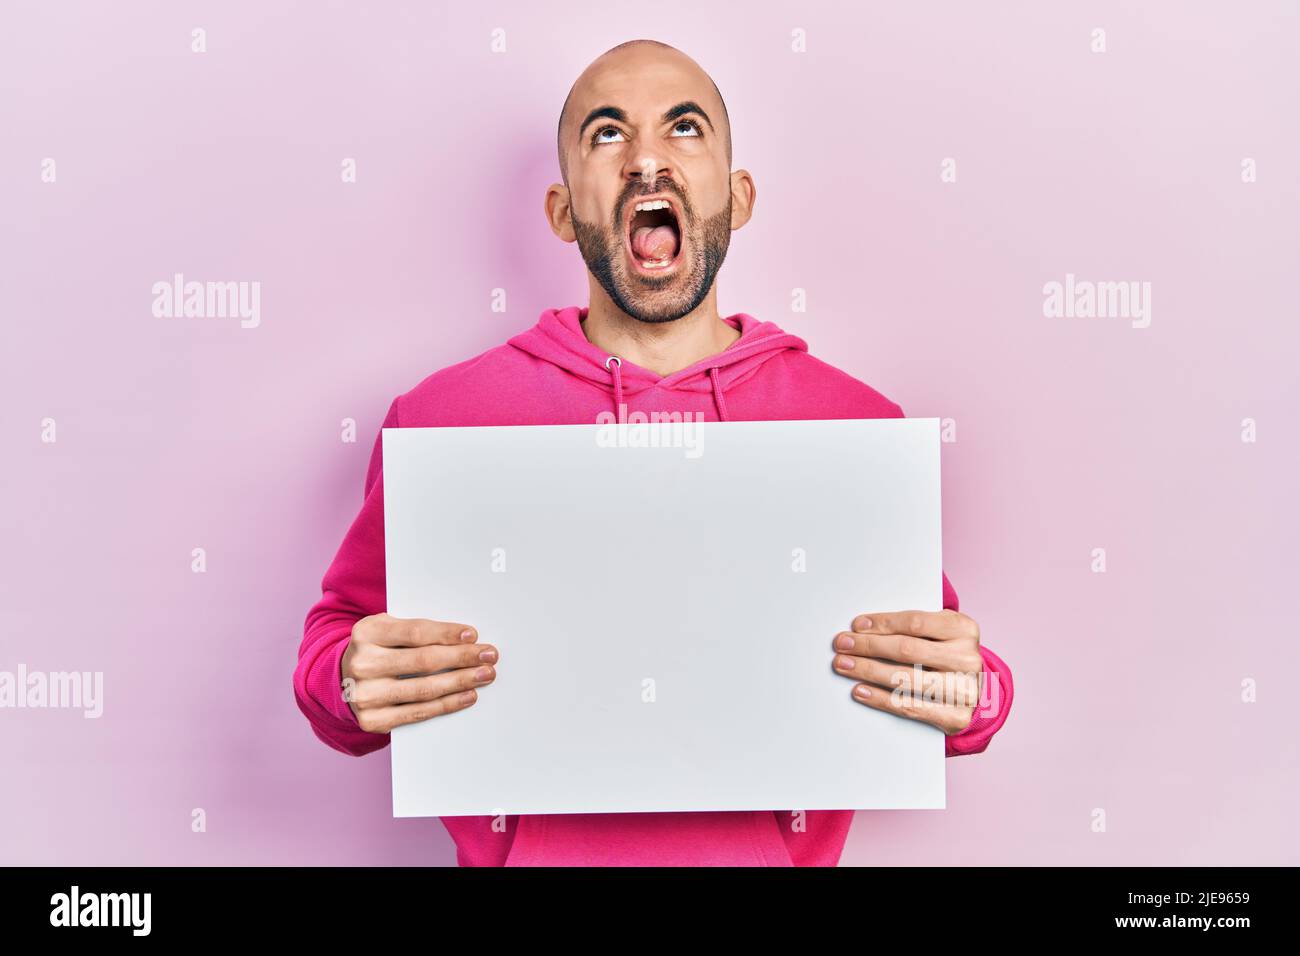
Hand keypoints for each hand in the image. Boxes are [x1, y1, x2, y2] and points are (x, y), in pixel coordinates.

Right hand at [340, 613, 497, 733]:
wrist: (343, 681)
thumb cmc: (377, 649)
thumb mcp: (387, 629)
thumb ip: (416, 631)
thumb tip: (465, 638)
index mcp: (366, 633)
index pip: (415, 632)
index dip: (447, 634)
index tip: (473, 636)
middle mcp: (362, 663)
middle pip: (423, 661)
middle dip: (462, 658)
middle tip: (489, 656)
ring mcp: (365, 695)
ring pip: (424, 689)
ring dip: (461, 682)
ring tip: (483, 675)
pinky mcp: (372, 720)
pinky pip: (418, 712)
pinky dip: (447, 704)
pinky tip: (467, 695)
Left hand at [831, 610, 981, 734]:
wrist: (980, 693)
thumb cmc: (950, 655)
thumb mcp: (942, 632)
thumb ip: (913, 627)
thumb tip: (863, 628)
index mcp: (963, 629)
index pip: (915, 623)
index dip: (882, 623)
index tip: (857, 626)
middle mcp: (967, 658)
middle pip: (907, 650)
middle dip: (868, 646)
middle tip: (842, 644)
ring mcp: (965, 689)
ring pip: (905, 679)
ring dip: (868, 671)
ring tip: (844, 666)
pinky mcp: (957, 717)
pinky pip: (911, 707)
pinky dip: (880, 699)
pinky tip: (860, 690)